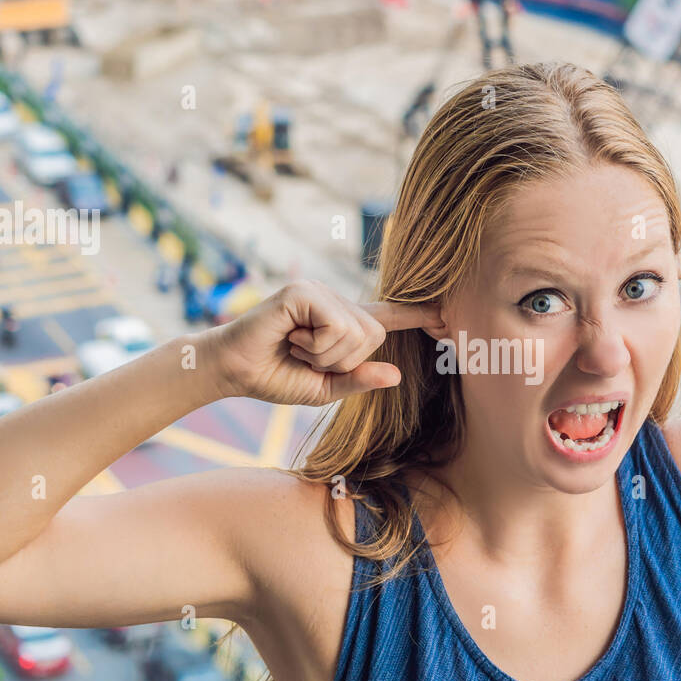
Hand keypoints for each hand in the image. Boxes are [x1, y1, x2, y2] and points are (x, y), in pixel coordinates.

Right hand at [205, 280, 443, 406]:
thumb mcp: (325, 387)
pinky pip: (335, 327)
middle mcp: (336, 302)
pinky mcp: (304, 292)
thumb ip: (359, 380)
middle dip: (342, 361)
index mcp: (344, 323)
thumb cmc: (275, 376)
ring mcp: (320, 293)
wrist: (234, 371)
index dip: (418, 314)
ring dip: (325, 355)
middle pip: (373, 336)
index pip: (389, 316)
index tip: (447, 314)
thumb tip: (397, 374)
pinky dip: (315, 345)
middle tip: (307, 357)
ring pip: (356, 334)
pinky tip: (291, 337)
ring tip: (296, 347)